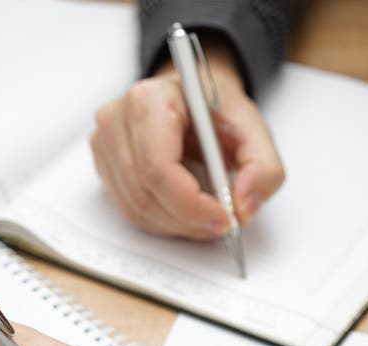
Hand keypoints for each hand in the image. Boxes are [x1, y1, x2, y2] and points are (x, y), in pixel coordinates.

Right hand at [90, 35, 283, 239]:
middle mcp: (117, 119)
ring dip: (176, 225)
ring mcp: (105, 143)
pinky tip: (183, 210)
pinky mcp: (104, 165)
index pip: (159, 169)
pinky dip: (162, 221)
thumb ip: (263, 169)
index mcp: (150, 99)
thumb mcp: (254, 130)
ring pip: (136, 209)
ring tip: (205, 217)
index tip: (222, 220)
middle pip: (146, 195)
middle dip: (187, 221)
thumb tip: (245, 208)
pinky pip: (130, 211)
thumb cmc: (215, 111)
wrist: (192, 98)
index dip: (191, 205)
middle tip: (219, 225)